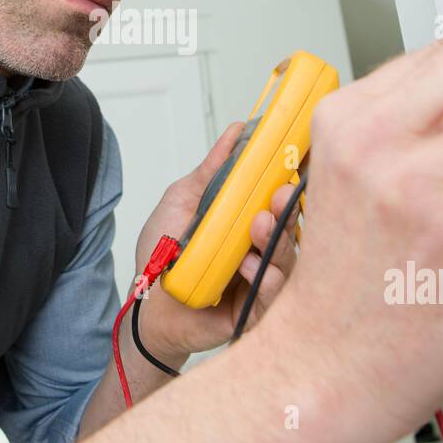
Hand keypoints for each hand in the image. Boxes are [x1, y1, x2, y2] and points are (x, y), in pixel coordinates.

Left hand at [130, 122, 301, 365]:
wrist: (144, 306)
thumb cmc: (161, 255)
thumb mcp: (182, 200)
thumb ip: (211, 170)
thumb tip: (236, 131)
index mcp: (247, 221)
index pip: (280, 200)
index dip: (293, 181)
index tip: (298, 160)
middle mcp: (260, 249)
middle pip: (291, 227)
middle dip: (289, 208)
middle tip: (280, 194)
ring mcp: (261, 280)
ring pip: (288, 259)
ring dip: (278, 240)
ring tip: (260, 227)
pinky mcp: (256, 310)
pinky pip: (274, 294)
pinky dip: (265, 277)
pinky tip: (246, 267)